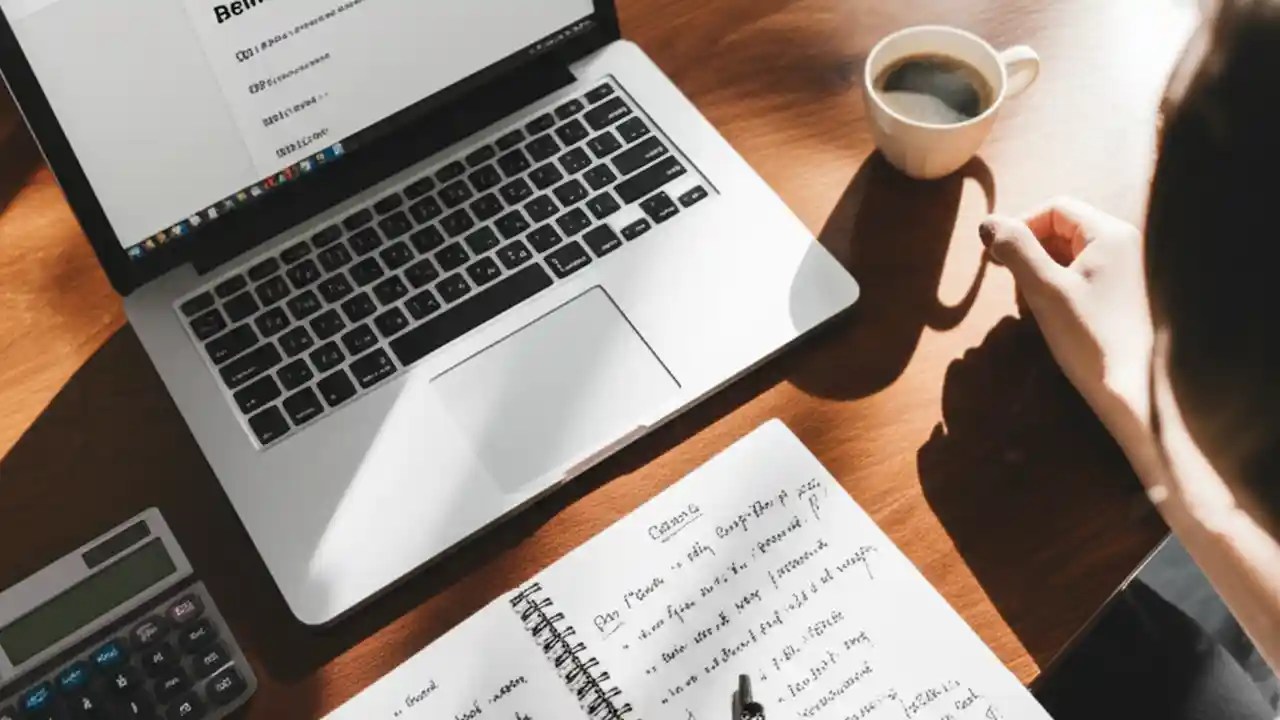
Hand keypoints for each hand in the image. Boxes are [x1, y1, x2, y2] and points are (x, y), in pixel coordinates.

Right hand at [980, 198, 1154, 459]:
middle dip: (1030, 255)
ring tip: (1033, 308)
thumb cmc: (1090, 338)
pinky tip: (1054, 319)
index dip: (1020, 228)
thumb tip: (987, 221)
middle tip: (1013, 288)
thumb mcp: (1045, 290)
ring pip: (1071, 256)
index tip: (996, 261)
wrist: (1138, 393)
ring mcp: (1130, 272)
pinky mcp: (1127, 297)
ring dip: (1042, 275)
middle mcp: (1126, 245)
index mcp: (1110, 234)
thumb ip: (1015, 249)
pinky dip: (1060, 290)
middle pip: (1064, 230)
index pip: (1055, 208)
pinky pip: (1085, 278)